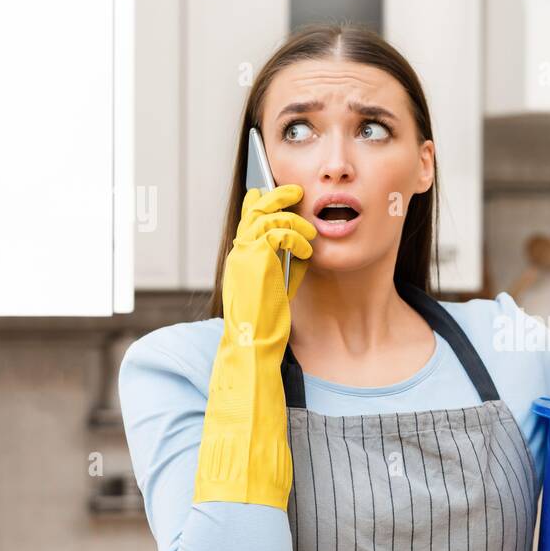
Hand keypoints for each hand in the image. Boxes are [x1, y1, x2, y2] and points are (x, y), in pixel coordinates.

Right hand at [194, 184, 315, 507]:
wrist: (252, 359)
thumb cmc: (267, 334)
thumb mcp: (280, 295)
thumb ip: (288, 272)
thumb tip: (307, 256)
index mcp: (244, 264)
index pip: (252, 219)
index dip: (270, 203)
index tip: (294, 197)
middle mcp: (239, 258)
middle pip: (252, 207)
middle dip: (277, 195)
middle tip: (299, 192)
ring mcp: (243, 261)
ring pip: (263, 215)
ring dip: (291, 216)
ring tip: (310, 227)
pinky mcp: (254, 268)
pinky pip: (274, 234)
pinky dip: (294, 235)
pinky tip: (309, 249)